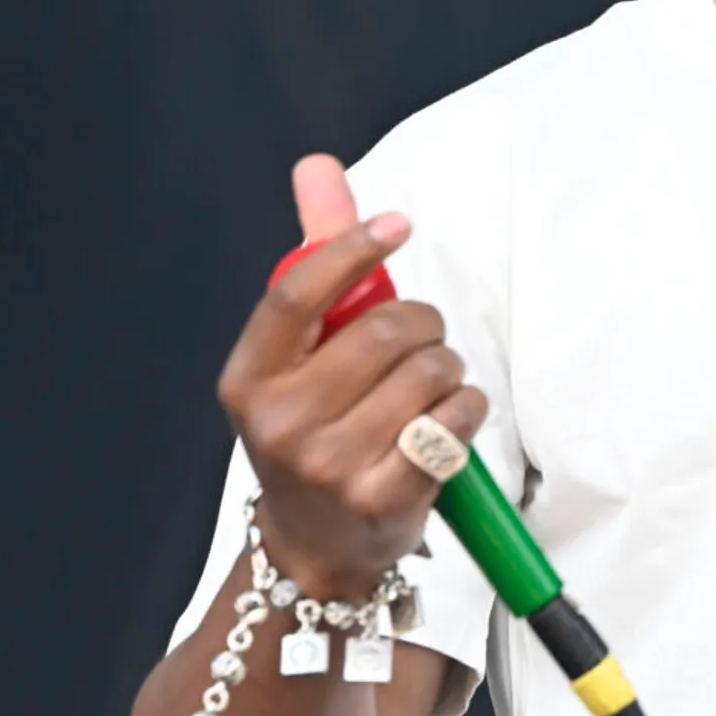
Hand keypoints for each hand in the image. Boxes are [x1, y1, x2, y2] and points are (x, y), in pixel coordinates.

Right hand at [214, 155, 485, 596]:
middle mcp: (281, 421)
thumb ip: (317, 264)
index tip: (398, 223)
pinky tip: (443, 428)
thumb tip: (318, 166)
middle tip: (418, 347)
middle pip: (387, 329)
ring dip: (449, 372)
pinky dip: (465, 413)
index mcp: (250, 376)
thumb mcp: (299, 358)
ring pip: (431, 372)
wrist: (316, 548)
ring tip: (426, 396)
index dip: (351, 248)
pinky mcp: (383, 498)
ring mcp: (330, 465)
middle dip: (424, 326)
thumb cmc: (315, 432)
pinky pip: (456, 422)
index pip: (297, 293)